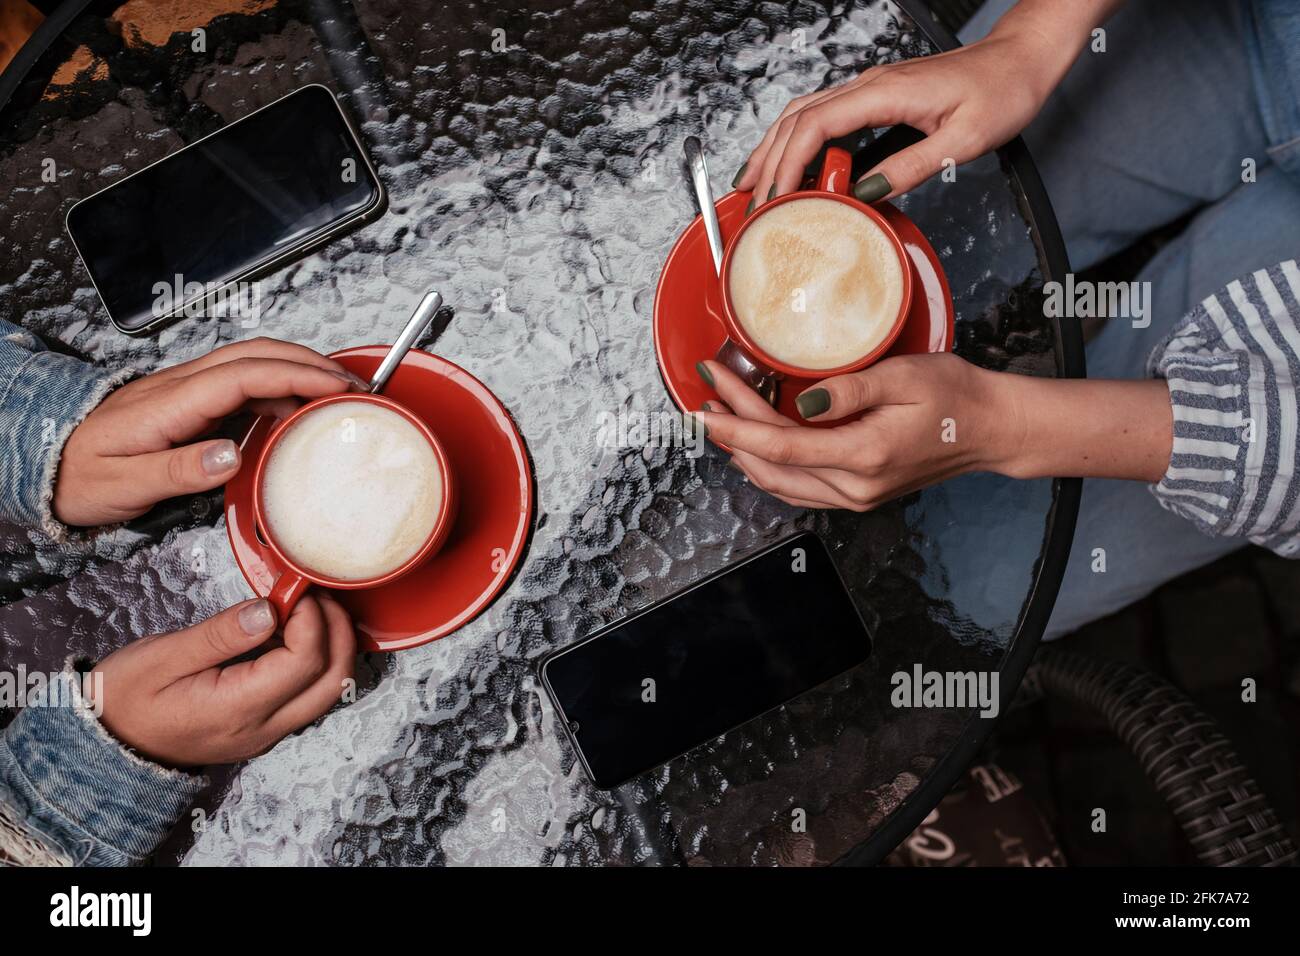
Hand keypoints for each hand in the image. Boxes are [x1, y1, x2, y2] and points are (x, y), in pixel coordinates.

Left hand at [53, 338, 368, 526]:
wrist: (48, 465)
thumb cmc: (82, 477)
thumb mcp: (123, 484)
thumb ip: (178, 470)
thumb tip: (232, 454)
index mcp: (170, 403)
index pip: (246, 374)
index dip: (296, 376)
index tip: (335, 388)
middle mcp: (182, 386)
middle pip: (258, 355)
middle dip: (311, 362)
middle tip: (354, 386)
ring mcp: (188, 390)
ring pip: (254, 362)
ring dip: (299, 370)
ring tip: (336, 396)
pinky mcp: (191, 401)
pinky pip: (245, 383)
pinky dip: (281, 389)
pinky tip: (296, 412)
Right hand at [90, 593, 355, 766]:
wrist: (105, 746)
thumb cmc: (123, 700)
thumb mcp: (161, 657)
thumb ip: (220, 634)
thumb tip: (269, 609)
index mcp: (237, 710)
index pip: (305, 662)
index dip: (312, 618)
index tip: (293, 589)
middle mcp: (263, 728)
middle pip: (333, 680)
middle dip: (337, 630)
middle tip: (316, 593)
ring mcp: (267, 733)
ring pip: (328, 691)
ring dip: (333, 646)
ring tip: (310, 608)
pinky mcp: (265, 729)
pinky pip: (310, 696)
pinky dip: (318, 662)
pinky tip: (296, 633)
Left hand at [694, 354, 1010, 509]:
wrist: (991, 430)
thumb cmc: (955, 397)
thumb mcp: (905, 376)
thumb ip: (851, 388)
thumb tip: (804, 399)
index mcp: (865, 455)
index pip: (781, 447)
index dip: (736, 426)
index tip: (706, 406)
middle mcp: (855, 486)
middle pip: (772, 466)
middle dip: (732, 433)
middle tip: (707, 400)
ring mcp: (856, 496)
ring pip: (780, 484)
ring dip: (746, 454)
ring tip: (721, 419)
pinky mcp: (858, 494)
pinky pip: (799, 488)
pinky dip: (770, 467)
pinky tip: (754, 446)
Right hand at [733, 6, 1089, 203]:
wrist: (1020, 60)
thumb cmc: (1001, 93)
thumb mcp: (964, 141)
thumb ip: (911, 168)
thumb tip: (863, 195)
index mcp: (885, 92)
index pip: (816, 126)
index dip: (789, 164)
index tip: (776, 199)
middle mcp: (869, 85)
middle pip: (797, 119)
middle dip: (769, 162)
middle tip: (752, 204)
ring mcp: (869, 88)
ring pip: (802, 113)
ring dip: (774, 148)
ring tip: (753, 185)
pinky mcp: (875, 96)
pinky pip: (821, 114)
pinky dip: (795, 139)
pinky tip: (790, 162)